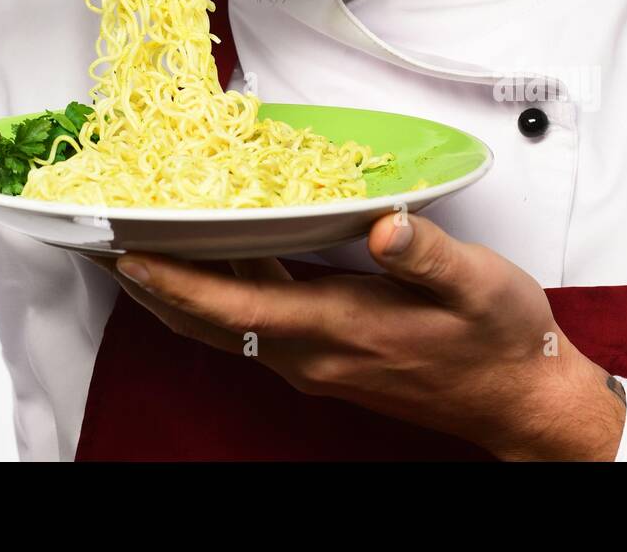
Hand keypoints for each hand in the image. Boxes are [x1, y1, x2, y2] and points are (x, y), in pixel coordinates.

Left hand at [107, 212, 626, 460]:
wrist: (521, 400)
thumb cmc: (499, 338)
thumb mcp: (476, 283)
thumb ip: (425, 254)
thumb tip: (382, 227)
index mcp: (337, 328)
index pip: (234, 304)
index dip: (174, 280)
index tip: (125, 254)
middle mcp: (313, 354)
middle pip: (212, 320)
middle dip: (153, 285)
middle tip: (105, 244)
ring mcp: (317, 363)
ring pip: (227, 327)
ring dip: (177, 294)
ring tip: (138, 254)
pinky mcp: (328, 360)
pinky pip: (253, 328)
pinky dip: (216, 300)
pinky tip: (213, 270)